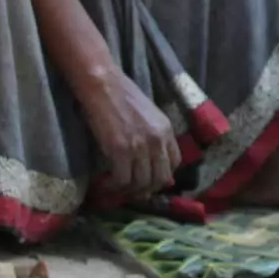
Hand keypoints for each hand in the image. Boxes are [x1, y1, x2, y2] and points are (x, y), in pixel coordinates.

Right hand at [77, 69, 179, 199]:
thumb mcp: (148, 116)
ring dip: (129, 191)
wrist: (103, 85)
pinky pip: (122, 180)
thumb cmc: (122, 97)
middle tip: (132, 191)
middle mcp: (157, 140)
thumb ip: (155, 137)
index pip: (175, 163)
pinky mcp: (120, 150)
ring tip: (117, 189)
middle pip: (160, 178)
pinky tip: (107, 184)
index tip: (150, 180)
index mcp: (166, 130)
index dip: (163, 176)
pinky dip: (114, 187)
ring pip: (141, 183)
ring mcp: (140, 146)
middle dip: (146, 189)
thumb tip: (153, 165)